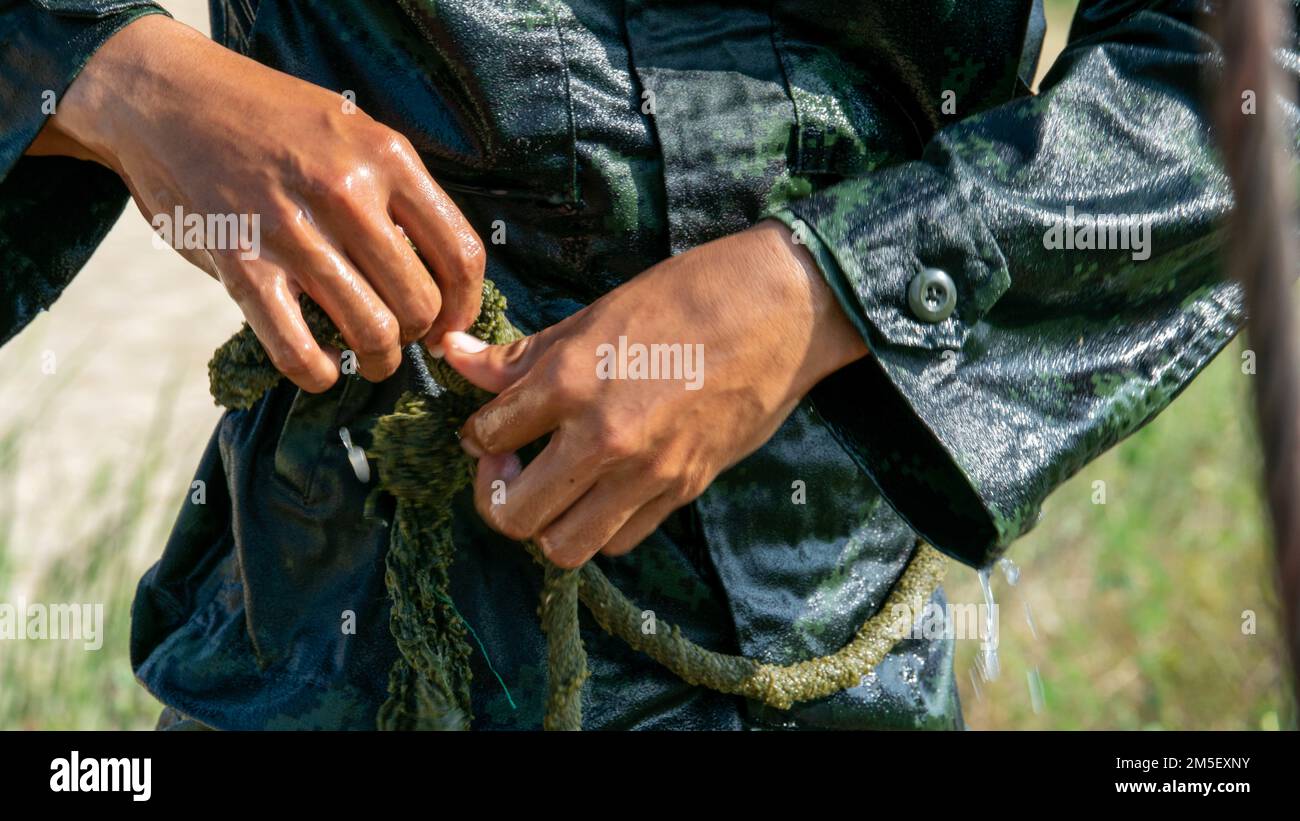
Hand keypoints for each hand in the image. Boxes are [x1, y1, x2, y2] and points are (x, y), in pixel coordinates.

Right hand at [26, 14, 482, 389]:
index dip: (467, 305)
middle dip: (420, 334)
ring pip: (372, 333)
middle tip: (404, 334)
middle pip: (420, 303)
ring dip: (380, 361)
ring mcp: (291, 231)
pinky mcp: (241, 265)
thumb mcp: (353, 131)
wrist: (169, 98)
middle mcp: (345, 193)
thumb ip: (397, 192)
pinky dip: (319, 375)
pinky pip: (298, 350)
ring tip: (373, 357)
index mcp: (387, 158)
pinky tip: (323, 368)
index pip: (461, 254)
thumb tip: (441, 273)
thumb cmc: (272, 122)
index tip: (454, 324)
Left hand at [441, 221, 868, 567]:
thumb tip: (455, 358)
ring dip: (544, 525)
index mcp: (571, 380)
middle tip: (507, 467)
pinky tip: (599, 491)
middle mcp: (603, 438)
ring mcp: (646, 473)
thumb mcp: (594, 315)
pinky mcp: (682, 490)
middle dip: (495, 495)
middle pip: (513, 514)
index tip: (488, 428)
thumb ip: (523, 354)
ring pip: (562, 546)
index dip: (478, 434)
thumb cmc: (686, 296)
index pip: (489, 434)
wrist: (778, 309)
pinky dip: (597, 526)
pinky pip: (618, 540)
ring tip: (551, 488)